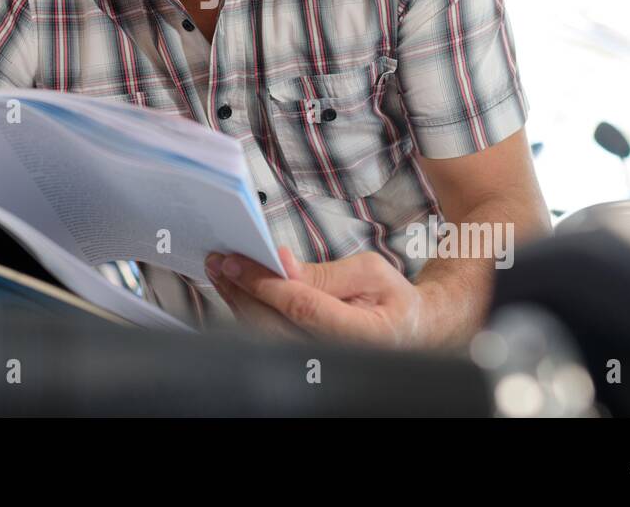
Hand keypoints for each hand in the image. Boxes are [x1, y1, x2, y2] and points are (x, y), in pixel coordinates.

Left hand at [204, 246, 423, 347]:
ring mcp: (319, 367)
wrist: (409, 332)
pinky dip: (247, 313)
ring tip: (220, 272)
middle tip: (219, 262)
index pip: (303, 309)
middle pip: (274, 327)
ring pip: (265, 337)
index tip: (237, 262)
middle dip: (241, 291)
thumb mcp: (371, 272)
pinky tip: (236, 291)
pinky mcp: (303, 365)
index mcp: (365, 335)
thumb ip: (325, 272)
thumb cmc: (392, 300)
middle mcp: (339, 359)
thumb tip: (281, 263)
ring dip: (237, 302)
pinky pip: (267, 341)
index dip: (266, 284)